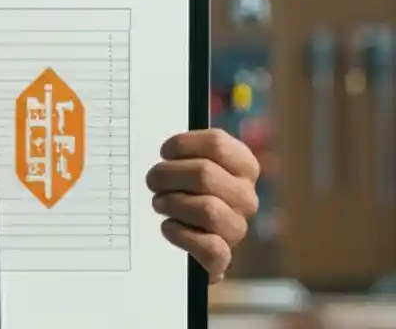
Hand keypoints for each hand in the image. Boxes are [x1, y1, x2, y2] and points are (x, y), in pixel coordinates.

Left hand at [146, 128, 259, 282]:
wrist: (192, 232)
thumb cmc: (187, 188)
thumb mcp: (191, 161)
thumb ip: (185, 150)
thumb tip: (168, 149)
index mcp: (244, 166)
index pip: (216, 144)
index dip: (182, 145)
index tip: (165, 153)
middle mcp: (246, 197)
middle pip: (204, 174)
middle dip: (168, 175)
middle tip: (153, 180)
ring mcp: (237, 228)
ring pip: (207, 209)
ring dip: (172, 204)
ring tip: (161, 202)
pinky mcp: (223, 256)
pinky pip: (210, 248)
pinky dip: (182, 236)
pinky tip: (170, 226)